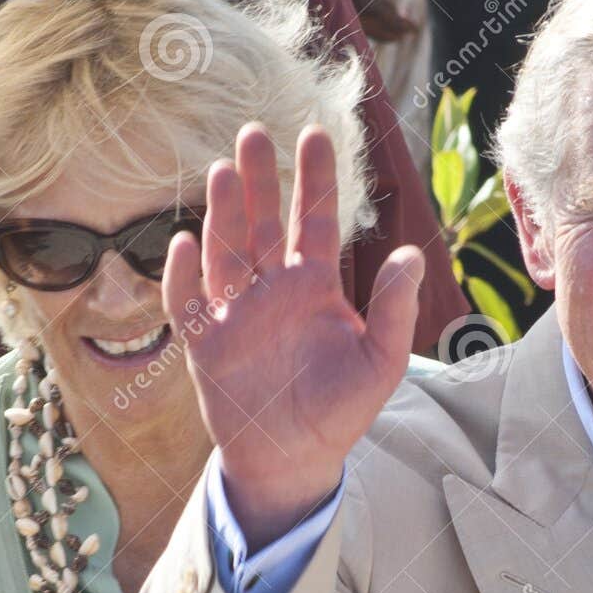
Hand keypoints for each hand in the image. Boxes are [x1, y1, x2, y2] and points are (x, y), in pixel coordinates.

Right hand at [164, 124, 423, 547]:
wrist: (294, 460)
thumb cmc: (340, 410)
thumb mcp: (381, 361)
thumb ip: (394, 309)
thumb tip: (410, 254)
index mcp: (313, 288)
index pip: (313, 221)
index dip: (313, 179)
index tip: (313, 133)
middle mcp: (271, 291)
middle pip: (261, 224)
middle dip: (258, 180)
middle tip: (253, 132)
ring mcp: (235, 314)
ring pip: (224, 253)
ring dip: (221, 214)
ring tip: (221, 171)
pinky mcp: (204, 344)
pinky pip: (187, 303)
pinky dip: (181, 275)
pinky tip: (183, 242)